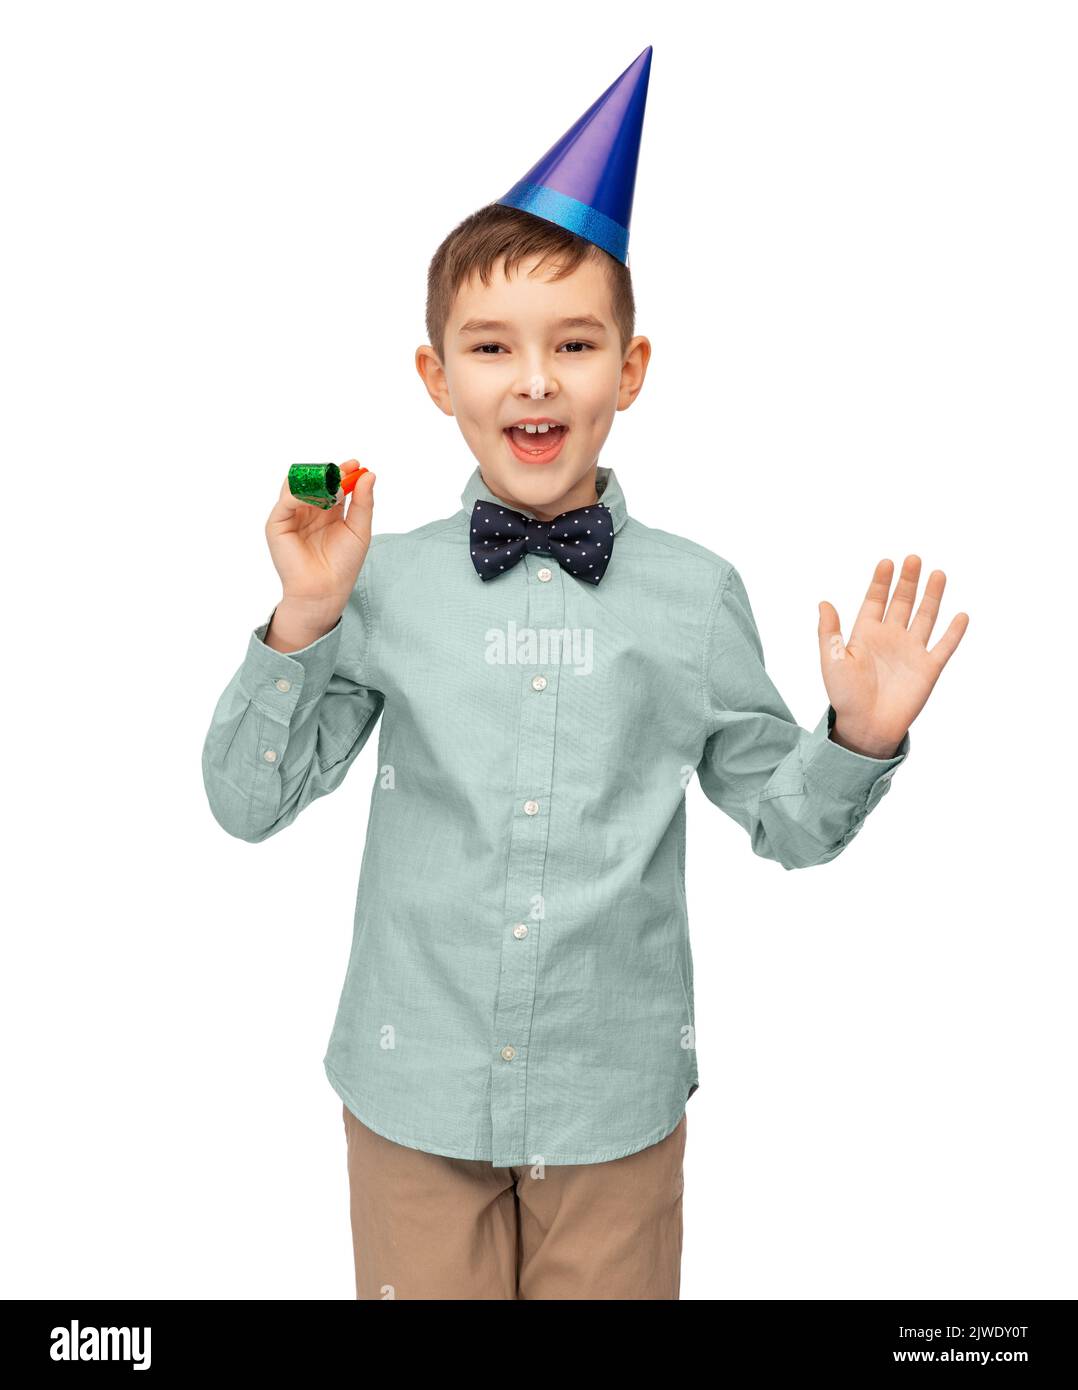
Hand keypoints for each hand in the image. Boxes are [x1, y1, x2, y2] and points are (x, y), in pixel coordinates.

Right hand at [264, 462, 375, 615]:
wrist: (325, 590)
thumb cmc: (343, 564)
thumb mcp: (359, 529)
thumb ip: (363, 502)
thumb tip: (369, 474)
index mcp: (328, 512)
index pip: (333, 485)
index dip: (343, 472)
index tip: (356, 464)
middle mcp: (309, 511)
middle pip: (315, 482)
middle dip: (329, 473)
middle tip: (344, 470)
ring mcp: (292, 516)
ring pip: (298, 486)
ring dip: (315, 480)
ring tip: (333, 482)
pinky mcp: (277, 524)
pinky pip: (285, 501)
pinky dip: (300, 493)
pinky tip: (316, 494)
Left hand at [818, 556, 968, 757]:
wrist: (866, 726)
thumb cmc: (845, 696)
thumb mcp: (832, 660)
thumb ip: (829, 631)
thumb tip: (823, 602)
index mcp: (866, 635)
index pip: (875, 601)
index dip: (881, 582)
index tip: (887, 562)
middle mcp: (890, 639)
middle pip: (902, 603)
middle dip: (908, 581)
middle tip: (913, 559)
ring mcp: (911, 652)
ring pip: (925, 617)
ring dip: (932, 596)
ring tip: (938, 573)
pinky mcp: (928, 668)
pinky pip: (944, 646)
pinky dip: (954, 632)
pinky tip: (961, 614)